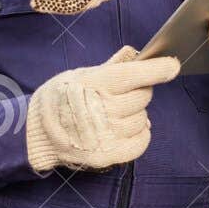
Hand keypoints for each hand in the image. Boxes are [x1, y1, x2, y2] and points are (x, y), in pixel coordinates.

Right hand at [25, 46, 180, 171]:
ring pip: (142, 118)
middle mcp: (102, 109)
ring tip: (116, 113)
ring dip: (135, 114)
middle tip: (122, 94)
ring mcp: (106, 134)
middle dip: (139, 91)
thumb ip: (110, 67)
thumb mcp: (79, 75)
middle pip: (143, 96)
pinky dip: (139, 135)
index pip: (135, 74)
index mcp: (95, 84)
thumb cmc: (58, 99)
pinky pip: (140, 142)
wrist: (35, 132)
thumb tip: (133, 53)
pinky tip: (126, 128)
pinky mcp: (108, 154)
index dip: (158, 69)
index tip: (172, 65)